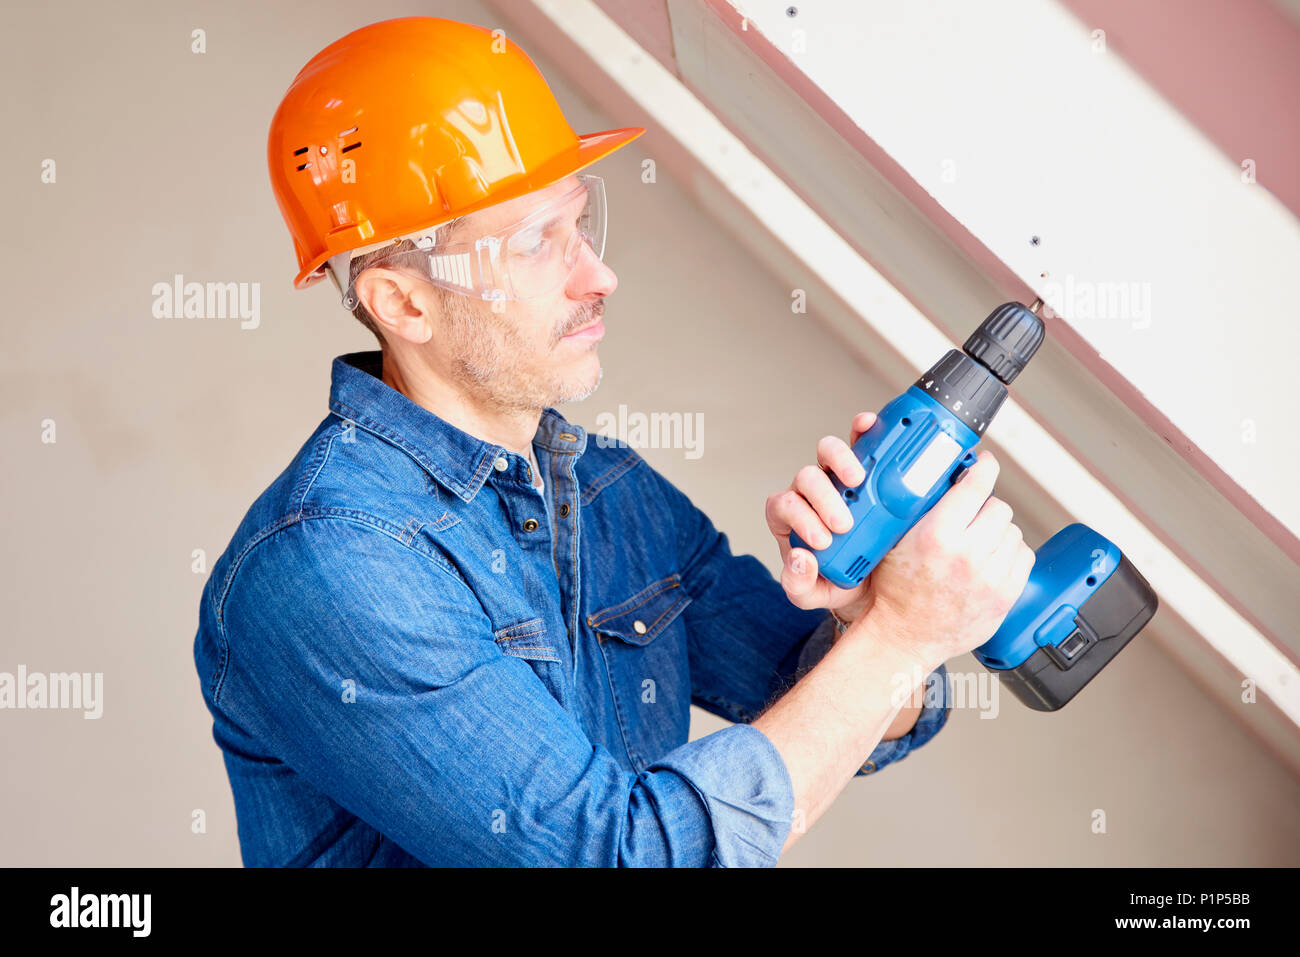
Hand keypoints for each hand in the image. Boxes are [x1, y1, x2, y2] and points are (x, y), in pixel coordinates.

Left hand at [766, 411, 877, 622]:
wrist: (871, 580)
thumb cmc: (835, 580)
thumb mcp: (813, 593)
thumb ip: (798, 584)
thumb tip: (799, 559)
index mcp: (790, 518)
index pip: (783, 506)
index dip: (798, 518)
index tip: (822, 540)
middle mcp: (809, 493)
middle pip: (806, 478)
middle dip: (822, 497)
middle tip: (843, 523)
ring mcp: (836, 476)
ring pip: (826, 453)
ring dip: (840, 461)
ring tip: (859, 480)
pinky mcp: (864, 466)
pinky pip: (858, 440)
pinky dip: (862, 430)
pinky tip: (870, 427)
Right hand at [865, 449, 1035, 667]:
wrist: (904, 636)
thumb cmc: (896, 590)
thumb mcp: (895, 541)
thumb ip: (920, 509)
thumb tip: (950, 477)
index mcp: (937, 535)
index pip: (975, 486)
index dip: (983, 467)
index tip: (985, 462)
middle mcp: (967, 554)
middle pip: (998, 507)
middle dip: (985, 507)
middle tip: (971, 516)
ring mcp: (990, 577)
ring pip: (1013, 531)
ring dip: (998, 531)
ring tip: (978, 542)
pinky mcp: (1006, 595)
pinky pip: (1024, 556)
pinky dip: (1010, 553)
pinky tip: (991, 560)